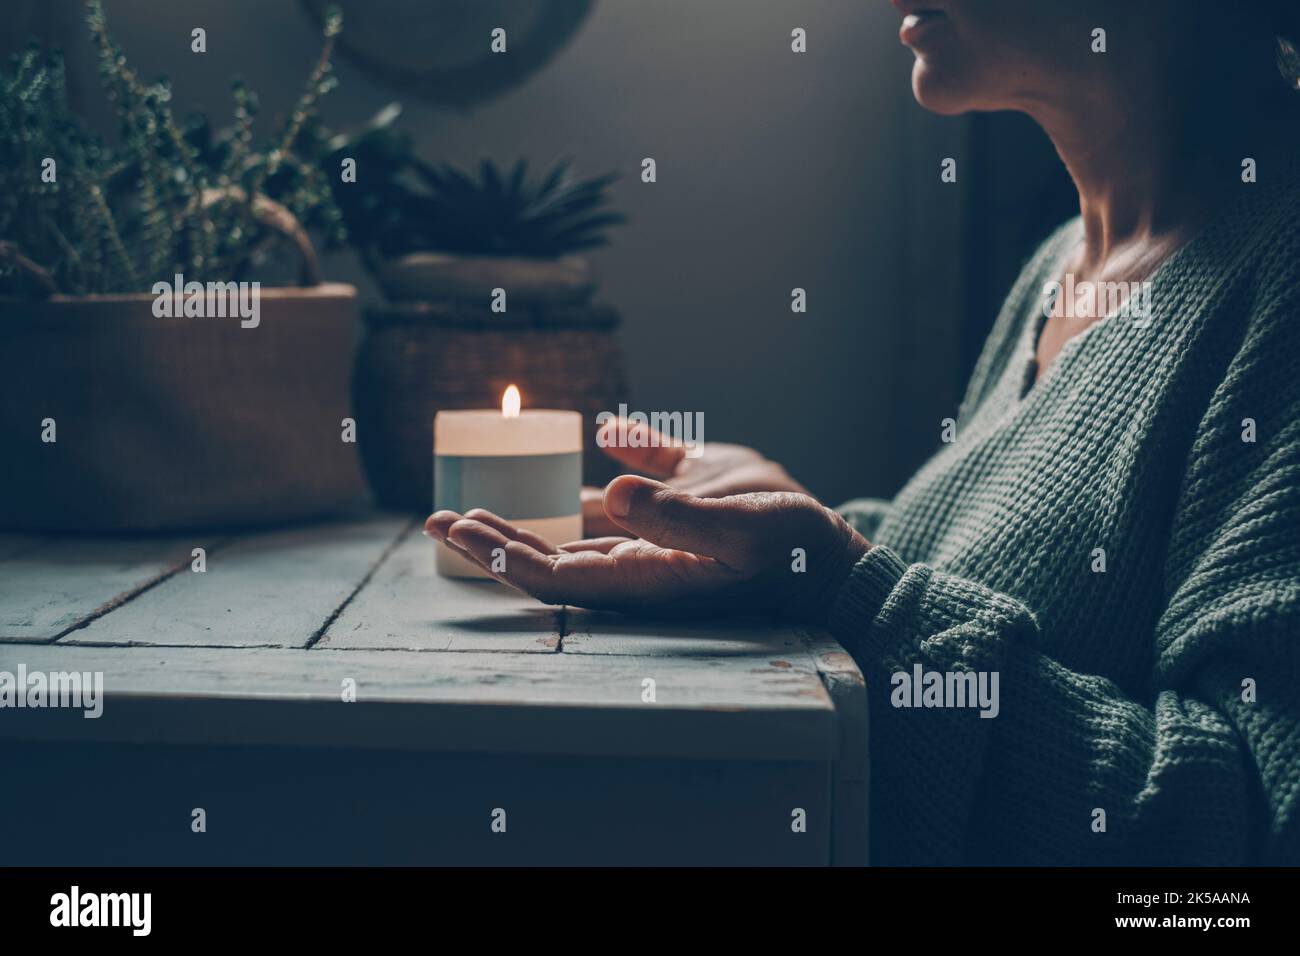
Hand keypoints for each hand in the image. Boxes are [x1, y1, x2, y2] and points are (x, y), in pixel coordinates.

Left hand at [426, 475, 869, 622]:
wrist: (832, 551)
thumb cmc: (792, 549)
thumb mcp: (741, 527)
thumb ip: (677, 513)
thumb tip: (609, 491)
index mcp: (645, 575)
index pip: (555, 573)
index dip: (502, 555)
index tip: (457, 528)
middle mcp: (638, 558)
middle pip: (550, 555)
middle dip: (494, 539)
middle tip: (439, 516)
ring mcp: (654, 533)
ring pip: (575, 528)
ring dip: (527, 514)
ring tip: (474, 500)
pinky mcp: (675, 502)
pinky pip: (624, 491)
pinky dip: (595, 474)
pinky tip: (588, 442)